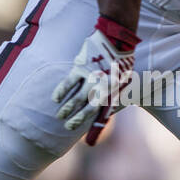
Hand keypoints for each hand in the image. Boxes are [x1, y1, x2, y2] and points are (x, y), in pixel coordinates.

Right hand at [51, 16, 139, 145]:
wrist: (116, 39)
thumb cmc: (121, 61)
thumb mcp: (124, 79)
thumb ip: (115, 94)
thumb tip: (110, 111)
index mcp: (114, 91)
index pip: (103, 113)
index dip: (95, 128)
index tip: (88, 140)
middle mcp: (102, 87)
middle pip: (86, 109)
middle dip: (76, 120)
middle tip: (67, 127)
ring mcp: (90, 77)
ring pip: (75, 98)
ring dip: (66, 109)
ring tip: (59, 116)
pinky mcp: (81, 67)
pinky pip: (68, 83)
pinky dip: (61, 92)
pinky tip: (55, 99)